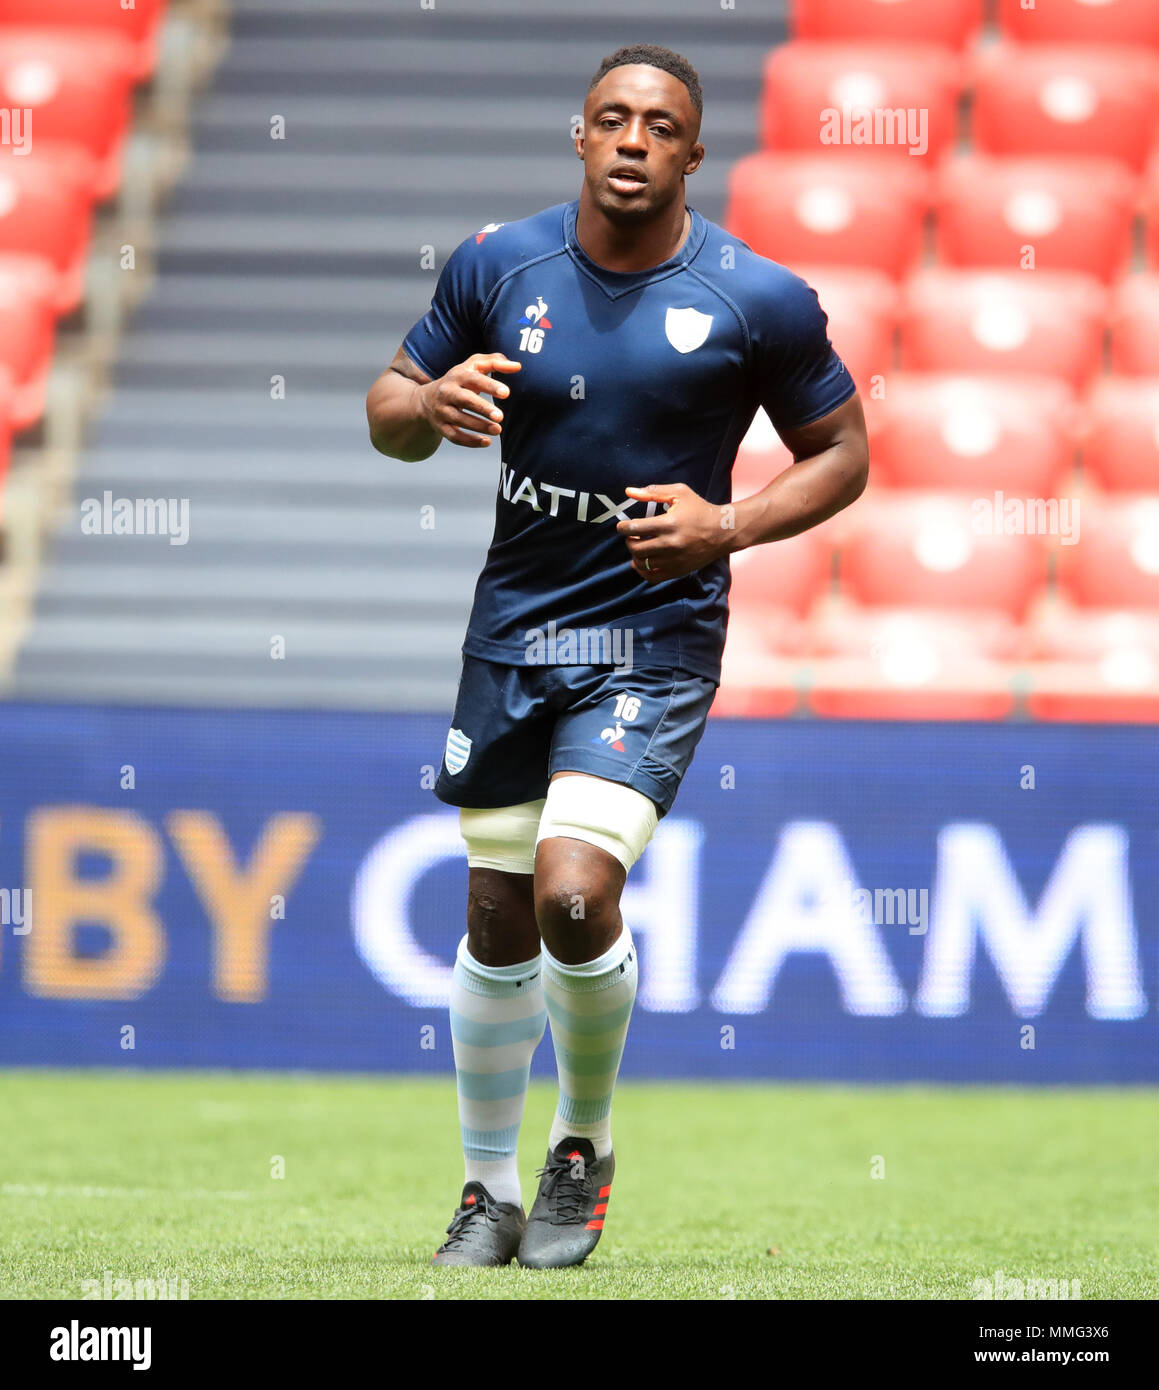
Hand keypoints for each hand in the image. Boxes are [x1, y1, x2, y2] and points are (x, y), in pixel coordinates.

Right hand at [417, 353, 520, 447]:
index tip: (507, 393)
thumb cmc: (459, 380)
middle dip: (483, 408)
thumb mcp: (473, 366)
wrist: (427, 400)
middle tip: (500, 416)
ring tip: (498, 430)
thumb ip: (495, 362)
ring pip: (460, 420)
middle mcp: (447, 392)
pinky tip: (486, 442)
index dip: (490, 385)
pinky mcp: (440, 427)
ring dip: (479, 426)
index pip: (474, 378)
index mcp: (457, 375)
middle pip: (464, 399)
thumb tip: (517, 366)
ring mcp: (442, 410)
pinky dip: (470, 441)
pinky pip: (454, 436)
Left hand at [617, 483, 731, 583]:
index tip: (623, 526)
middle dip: (629, 541)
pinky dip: (643, 571)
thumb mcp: (679, 493)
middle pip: (635, 548)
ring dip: (635, 555)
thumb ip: (653, 492)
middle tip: (633, 536)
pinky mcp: (678, 571)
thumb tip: (629, 491)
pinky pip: (652, 577)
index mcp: (669, 523)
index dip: (623, 527)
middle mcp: (670, 544)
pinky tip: (643, 562)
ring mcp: (674, 560)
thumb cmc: (700, 509)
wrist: (723, 532)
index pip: (635, 528)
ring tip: (640, 547)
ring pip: (642, 563)